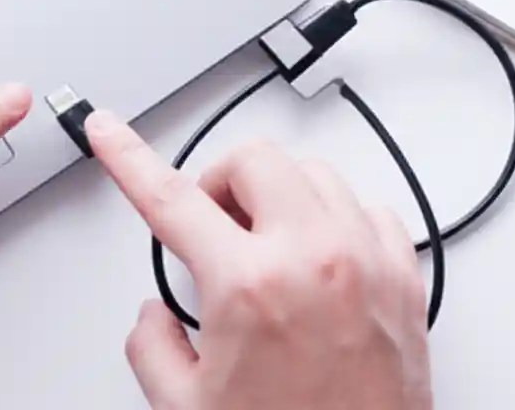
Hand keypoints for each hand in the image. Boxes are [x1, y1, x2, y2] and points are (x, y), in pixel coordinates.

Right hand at [85, 111, 431, 409]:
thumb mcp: (185, 408)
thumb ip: (151, 348)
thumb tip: (154, 318)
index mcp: (249, 287)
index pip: (170, 198)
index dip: (129, 157)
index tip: (110, 132)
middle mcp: (313, 260)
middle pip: (254, 160)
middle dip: (220, 184)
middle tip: (209, 226)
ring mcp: (366, 263)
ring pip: (315, 174)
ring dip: (278, 197)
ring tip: (263, 246)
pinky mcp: (404, 280)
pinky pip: (368, 211)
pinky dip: (337, 221)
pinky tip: (317, 257)